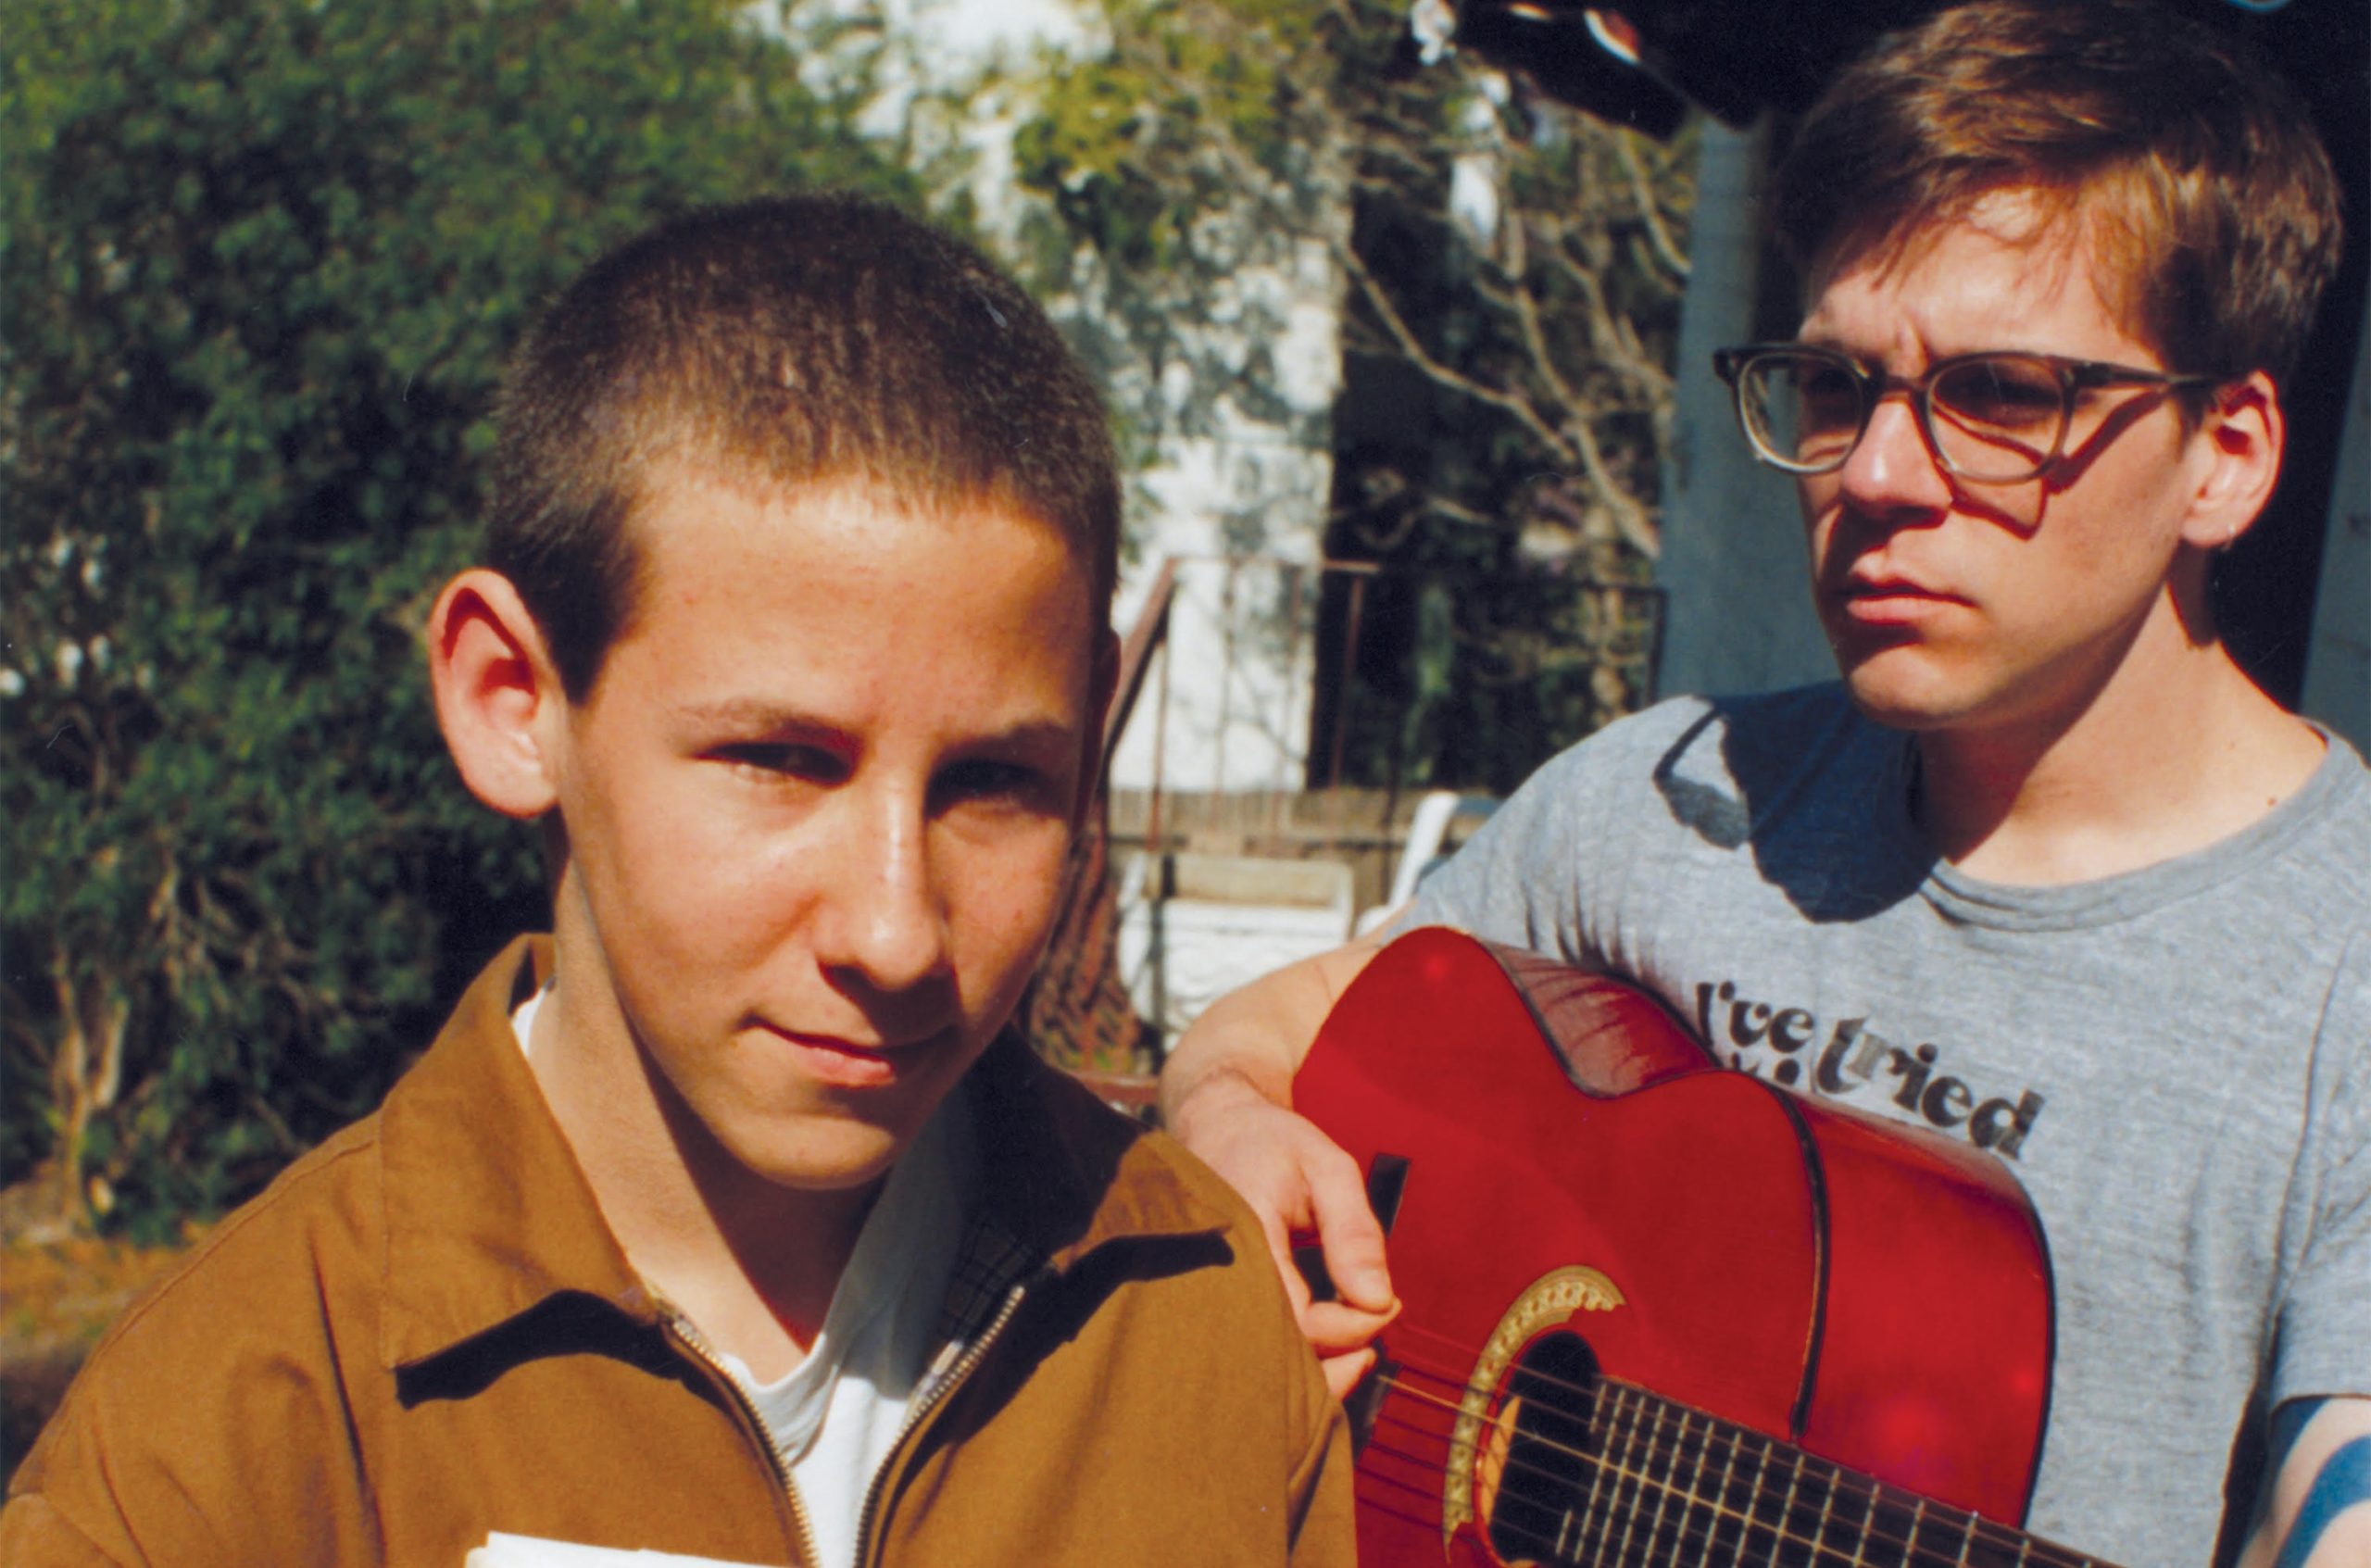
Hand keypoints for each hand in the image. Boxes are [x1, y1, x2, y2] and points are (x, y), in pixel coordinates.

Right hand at [1170, 1071, 1399, 1399]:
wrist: (1215, 1127)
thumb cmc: (1272, 1143)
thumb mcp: (1328, 1168)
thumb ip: (1354, 1232)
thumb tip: (1378, 1301)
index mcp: (1247, 1240)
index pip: (1301, 1322)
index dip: (1352, 1328)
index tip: (1388, 1304)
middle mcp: (1219, 1278)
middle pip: (1278, 1360)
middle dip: (1337, 1360)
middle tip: (1377, 1335)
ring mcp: (1210, 1295)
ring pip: (1262, 1364)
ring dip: (1317, 1367)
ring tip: (1359, 1350)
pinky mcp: (1215, 1302)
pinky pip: (1255, 1345)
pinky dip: (1296, 1355)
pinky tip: (1326, 1339)